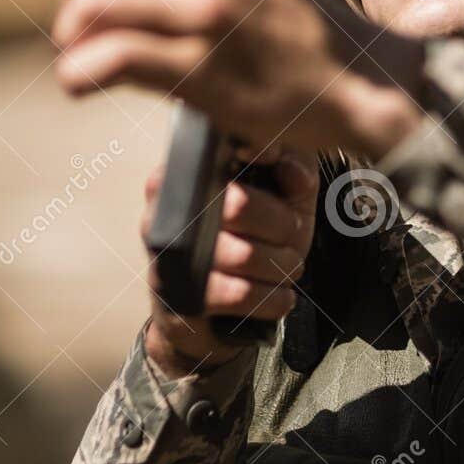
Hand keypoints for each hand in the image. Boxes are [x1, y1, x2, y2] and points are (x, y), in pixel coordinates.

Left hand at [52, 0, 423, 158]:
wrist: (361, 82)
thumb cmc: (303, 29)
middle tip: (89, 17)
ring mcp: (203, 14)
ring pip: (87, 4)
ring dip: (73, 37)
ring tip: (89, 53)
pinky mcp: (200, 70)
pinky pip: (107, 60)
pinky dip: (79, 76)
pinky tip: (88, 84)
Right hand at [142, 148, 318, 376]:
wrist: (220, 314)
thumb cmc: (257, 240)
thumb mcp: (286, 198)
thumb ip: (296, 168)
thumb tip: (292, 170)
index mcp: (190, 168)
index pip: (224, 149)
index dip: (263, 155)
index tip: (281, 170)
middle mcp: (167, 206)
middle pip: (239, 205)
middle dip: (283, 225)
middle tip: (294, 236)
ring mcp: (167, 253)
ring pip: (244, 254)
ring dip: (283, 266)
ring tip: (289, 268)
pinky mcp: (176, 296)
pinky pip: (238, 294)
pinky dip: (273, 298)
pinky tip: (281, 296)